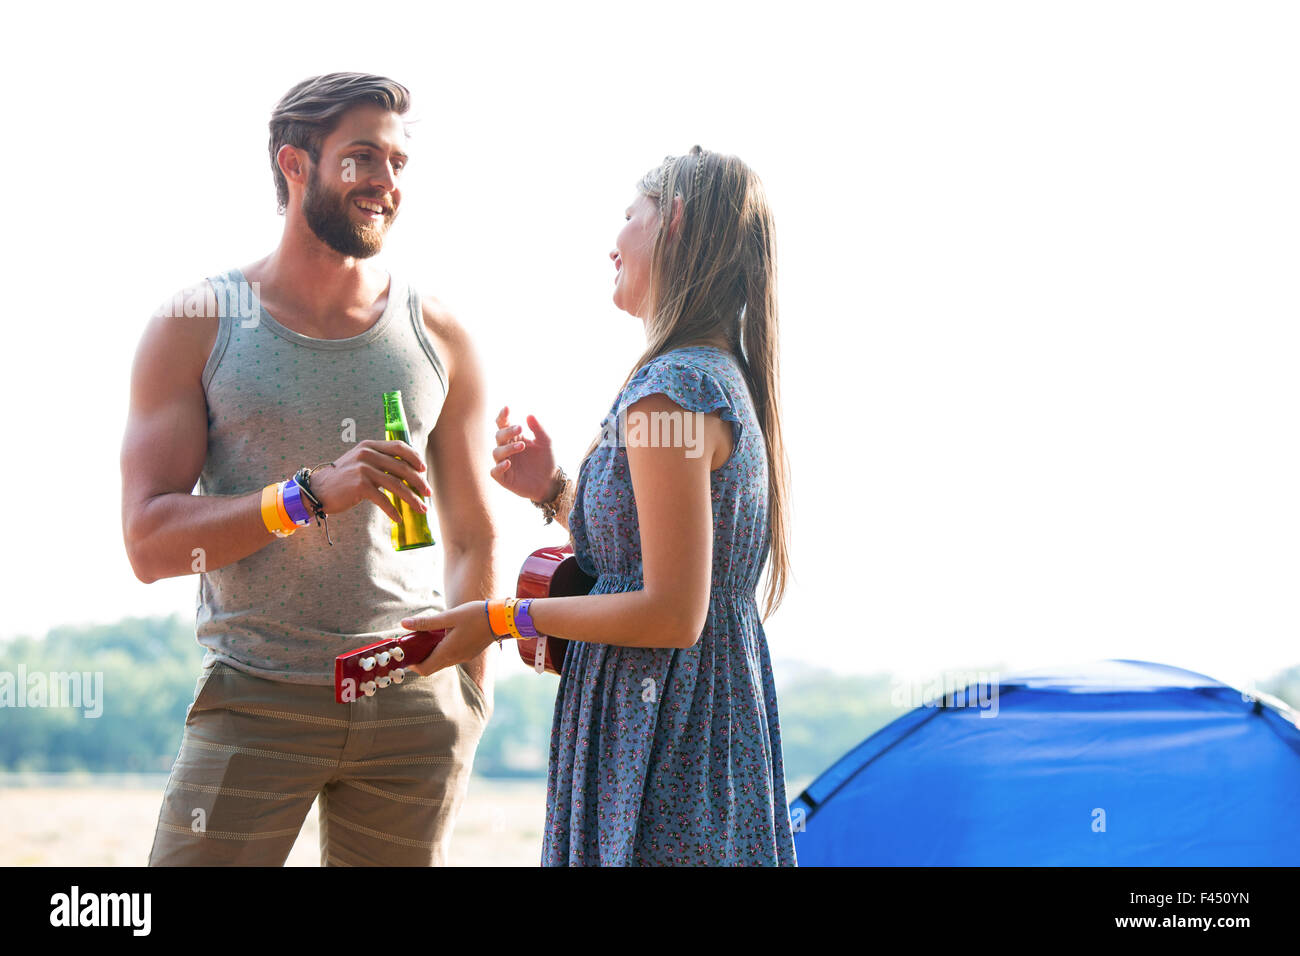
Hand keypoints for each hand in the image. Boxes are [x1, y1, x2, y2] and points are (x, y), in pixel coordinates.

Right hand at [307, 439, 433, 523]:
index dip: (414, 457)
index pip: (399, 446)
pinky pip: (383, 499)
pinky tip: (398, 519)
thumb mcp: (359, 463)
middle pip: (402, 467)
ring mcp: (363, 469)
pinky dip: (393, 511)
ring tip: (421, 509)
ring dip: (411, 498)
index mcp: (369, 446)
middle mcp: (367, 454)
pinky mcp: (360, 485)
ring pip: (396, 484)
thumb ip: (379, 462)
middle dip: (419, 482)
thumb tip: (407, 473)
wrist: (316, 490)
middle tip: (428, 493)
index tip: (424, 469)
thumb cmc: (342, 480)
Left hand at [399, 602, 498, 676]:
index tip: (406, 655)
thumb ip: (426, 622)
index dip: (412, 665)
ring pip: (441, 663)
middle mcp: (455, 659)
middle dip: (420, 659)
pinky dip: (442, 651)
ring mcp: (463, 657)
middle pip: (431, 668)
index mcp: (448, 652)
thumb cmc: (475, 615)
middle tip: (414, 644)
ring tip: (427, 637)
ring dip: (432, 654)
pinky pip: (451, 658)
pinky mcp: (469, 653)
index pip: (424, 669)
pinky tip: (443, 636)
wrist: (501, 619)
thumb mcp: (449, 616)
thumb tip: (404, 624)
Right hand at [491, 406, 560, 502]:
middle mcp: (506, 449)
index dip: (503, 416)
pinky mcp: (503, 478)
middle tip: (520, 428)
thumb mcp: (546, 443)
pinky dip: (500, 467)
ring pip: (496, 452)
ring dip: (508, 448)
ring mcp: (503, 463)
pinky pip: (495, 471)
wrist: (550, 482)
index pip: (503, 424)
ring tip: (521, 446)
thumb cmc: (546, 460)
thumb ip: (538, 429)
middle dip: (508, 431)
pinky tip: (509, 463)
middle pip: (499, 436)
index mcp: (514, 438)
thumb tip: (529, 415)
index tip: (507, 408)